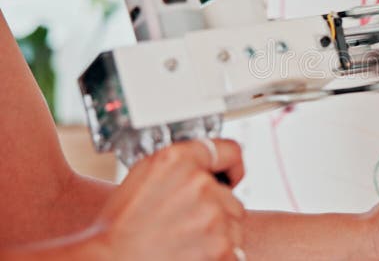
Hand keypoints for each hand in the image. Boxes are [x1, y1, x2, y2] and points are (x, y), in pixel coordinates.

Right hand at [93, 139, 245, 260]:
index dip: (232, 166)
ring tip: (185, 242)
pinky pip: (234, 248)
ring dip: (217, 234)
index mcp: (178, 159)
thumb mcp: (143, 176)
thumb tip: (206, 166)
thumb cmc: (120, 227)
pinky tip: (192, 254)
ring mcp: (213, 214)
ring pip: (233, 223)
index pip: (230, 151)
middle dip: (215, 210)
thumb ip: (180, 165)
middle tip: (186, 225)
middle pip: (230, 196)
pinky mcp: (221, 245)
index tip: (232, 176)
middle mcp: (199, 182)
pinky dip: (219, 255)